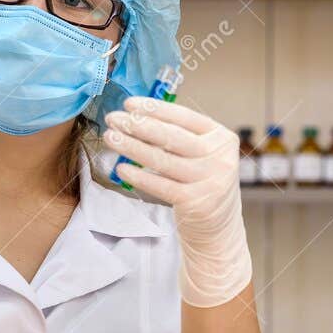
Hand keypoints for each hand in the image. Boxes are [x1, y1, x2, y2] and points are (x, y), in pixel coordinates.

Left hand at [103, 98, 251, 307]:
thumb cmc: (203, 184)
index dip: (155, 108)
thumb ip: (182, 137)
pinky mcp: (197, 203)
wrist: (219, 229)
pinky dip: (138, 176)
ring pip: (163, 160)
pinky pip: (160, 186)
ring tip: (110, 138)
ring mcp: (210, 181)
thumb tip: (138, 116)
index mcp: (222, 138)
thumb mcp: (203, 156)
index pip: (185, 117)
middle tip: (113, 118)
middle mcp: (220, 158)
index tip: (129, 103)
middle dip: (138, 125)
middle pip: (172, 137)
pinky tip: (120, 169)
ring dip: (132, 147)